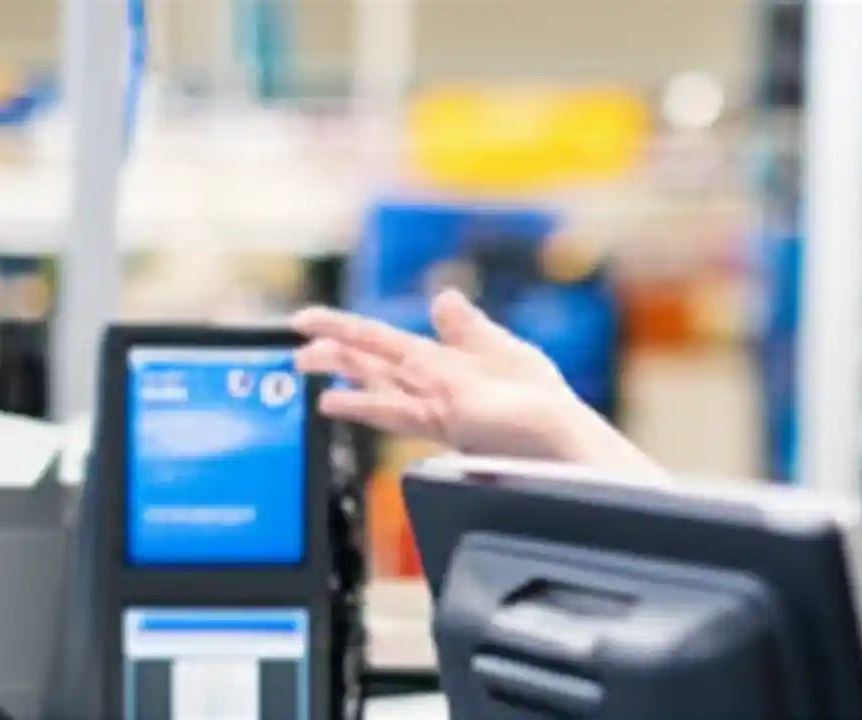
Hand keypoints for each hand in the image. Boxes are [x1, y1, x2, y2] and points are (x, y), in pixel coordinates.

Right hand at [292, 290, 663, 475]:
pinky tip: (332, 401)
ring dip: (341, 372)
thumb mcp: (506, 351)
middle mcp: (434, 388)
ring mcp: (438, 405)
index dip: (346, 331)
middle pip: (374, 363)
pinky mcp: (448, 421)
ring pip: (379, 381)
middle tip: (295, 344)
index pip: (385, 343)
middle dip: (335, 352)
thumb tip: (442, 296)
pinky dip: (364, 402)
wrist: (566, 442)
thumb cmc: (544, 405)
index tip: (309, 321)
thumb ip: (469, 329)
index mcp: (444, 366)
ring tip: (303, 364)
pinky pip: (397, 407)